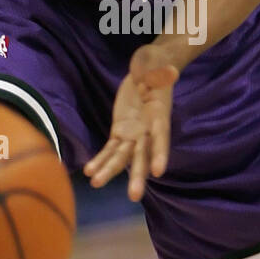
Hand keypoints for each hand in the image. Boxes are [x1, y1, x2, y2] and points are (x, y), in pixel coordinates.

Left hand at [83, 44, 178, 199]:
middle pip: (142, 155)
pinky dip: (101, 160)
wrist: (151, 67)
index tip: (159, 172)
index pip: (161, 136)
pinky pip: (110, 149)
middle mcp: (148, 130)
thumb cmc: (155, 63)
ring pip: (122, 157)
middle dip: (137, 176)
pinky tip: (89, 173)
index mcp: (160, 114)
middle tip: (134, 196)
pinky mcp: (121, 131)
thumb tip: (169, 71)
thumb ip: (158, 72)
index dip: (160, 153)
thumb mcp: (156, 62)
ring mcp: (134, 133)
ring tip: (96, 183)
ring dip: (110, 171)